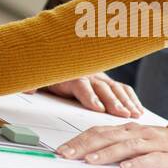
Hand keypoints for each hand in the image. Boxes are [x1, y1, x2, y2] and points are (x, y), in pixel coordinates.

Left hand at [28, 73, 143, 117]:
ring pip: (115, 88)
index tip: (97, 108)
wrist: (58, 53)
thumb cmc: (51, 72)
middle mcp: (88, 75)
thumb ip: (35, 82)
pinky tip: (138, 110)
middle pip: (101, 88)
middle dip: (112, 101)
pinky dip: (131, 98)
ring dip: (125, 101)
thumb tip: (29, 87)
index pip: (81, 84)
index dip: (89, 96)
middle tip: (122, 114)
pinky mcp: (107, 82)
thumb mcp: (40, 76)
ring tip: (133, 114)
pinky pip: (122, 88)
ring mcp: (100, 78)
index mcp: (71, 75)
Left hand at [56, 123, 167, 167]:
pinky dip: (138, 163)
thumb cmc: (166, 143)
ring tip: (91, 161)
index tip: (62, 150)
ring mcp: (154, 143)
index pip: (98, 131)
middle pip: (107, 137)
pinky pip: (152, 159)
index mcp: (128, 129)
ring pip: (126, 146)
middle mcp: (138, 132)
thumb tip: (89, 150)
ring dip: (107, 154)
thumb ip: (117, 142)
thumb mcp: (139, 139)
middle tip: (67, 155)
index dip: (79, 140)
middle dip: (85, 146)